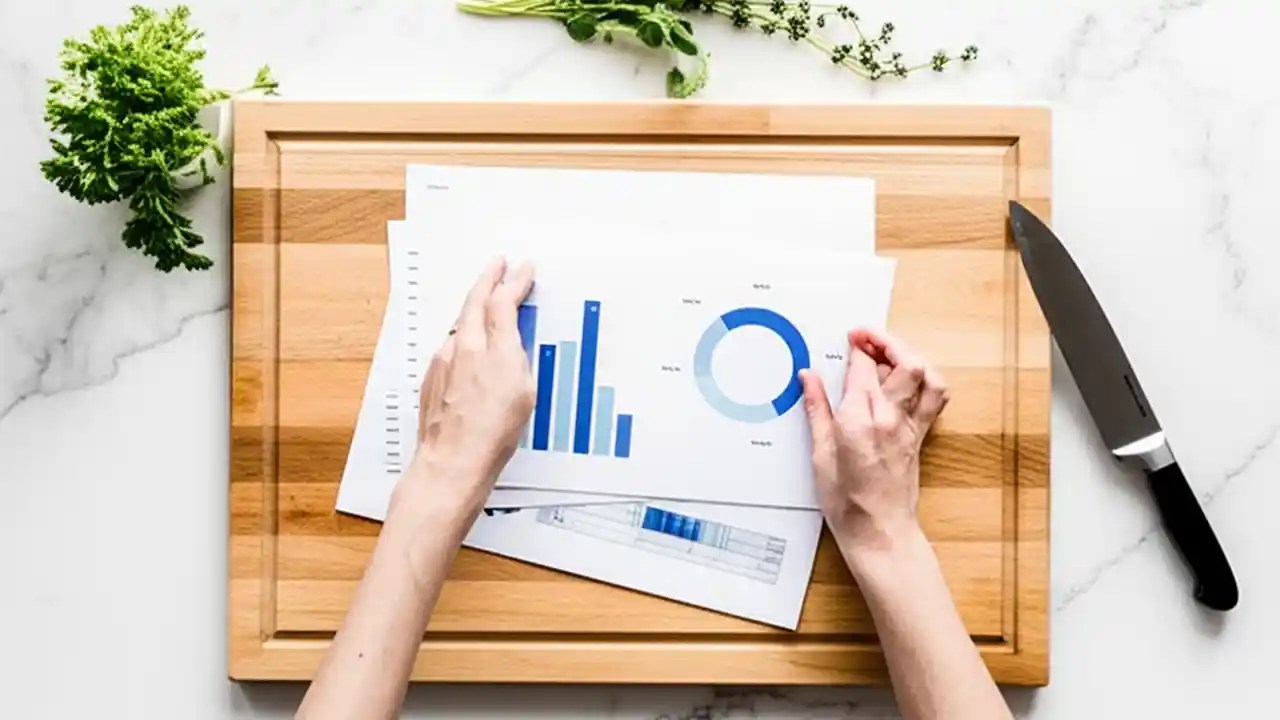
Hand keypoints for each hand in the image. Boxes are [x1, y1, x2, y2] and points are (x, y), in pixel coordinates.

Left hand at [392, 257, 535, 519]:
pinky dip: (463, 335)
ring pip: (460, 323)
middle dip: (489, 279)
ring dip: (474, 307)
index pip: (502, 301)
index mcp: (491, 348)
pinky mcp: (432, 379)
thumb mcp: (523, 390)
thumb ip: (516, 355)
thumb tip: (509, 340)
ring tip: (486, 299)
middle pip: (474, 301)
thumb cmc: (491, 435)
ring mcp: (443, 363)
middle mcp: (462, 348)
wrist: (452, 462)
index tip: (524, 269)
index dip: (515, 281)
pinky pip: (450, 346)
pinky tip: (469, 345)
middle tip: (499, 265)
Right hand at [798, 328, 949, 559]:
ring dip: (909, 354)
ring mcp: (909, 426)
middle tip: (865, 337)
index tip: (846, 342)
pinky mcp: (919, 435)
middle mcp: (888, 419)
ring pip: (924, 374)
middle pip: (900, 362)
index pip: (861, 368)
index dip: (855, 348)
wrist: (879, 532)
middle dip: (883, 340)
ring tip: (889, 351)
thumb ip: (816, 410)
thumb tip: (809, 379)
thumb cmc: (847, 504)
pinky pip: (934, 397)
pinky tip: (910, 378)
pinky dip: (927, 379)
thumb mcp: (819, 455)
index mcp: (857, 422)